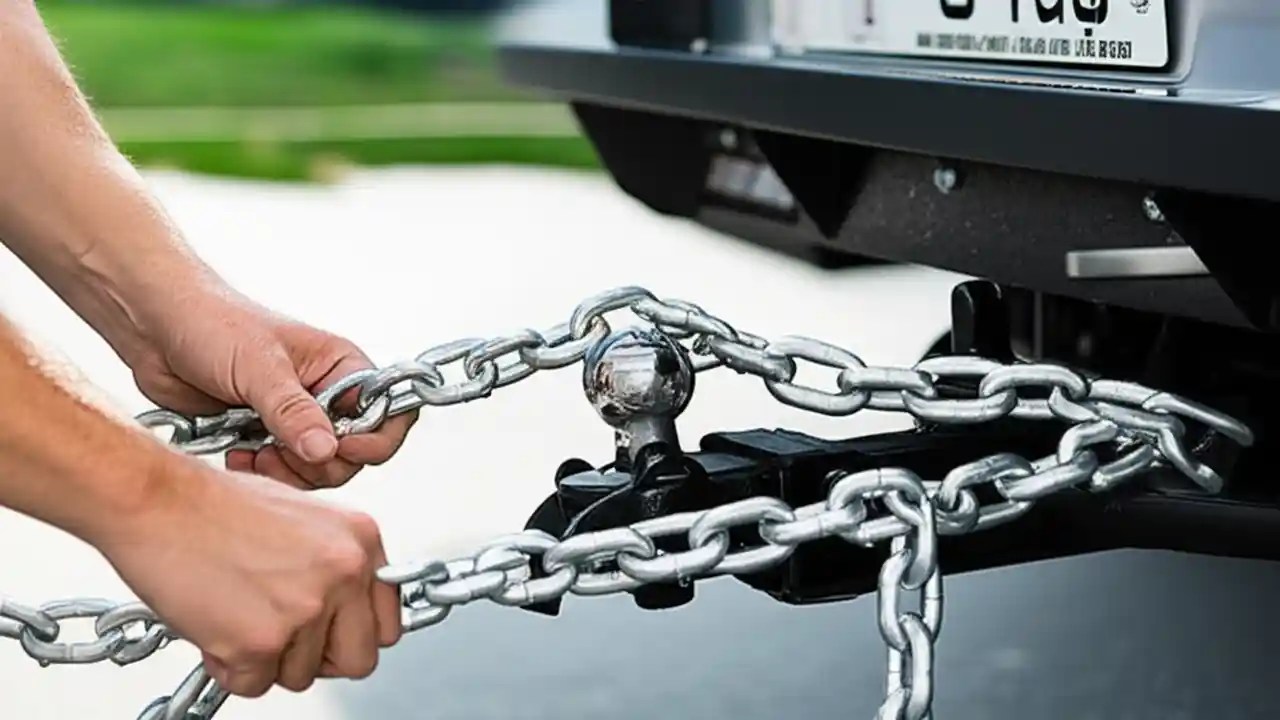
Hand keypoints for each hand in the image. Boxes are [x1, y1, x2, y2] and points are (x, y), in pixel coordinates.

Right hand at [99, 462, 402, 695]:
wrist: (157, 500)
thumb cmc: (215, 504)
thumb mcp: (305, 519)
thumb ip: (334, 563)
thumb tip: (343, 609)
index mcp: (361, 539)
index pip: (387, 621)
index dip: (353, 635)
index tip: (331, 636)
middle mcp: (344, 571)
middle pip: (359, 660)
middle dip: (320, 660)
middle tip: (285, 641)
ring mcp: (306, 608)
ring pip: (302, 676)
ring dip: (268, 659)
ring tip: (237, 613)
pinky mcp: (261, 640)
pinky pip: (254, 684)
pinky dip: (231, 667)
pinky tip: (215, 625)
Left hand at [125, 287, 416, 487]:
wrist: (153, 326)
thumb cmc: (211, 322)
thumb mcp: (258, 367)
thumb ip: (294, 412)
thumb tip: (328, 451)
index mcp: (341, 366)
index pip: (388, 411)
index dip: (375, 438)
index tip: (341, 447)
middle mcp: (325, 394)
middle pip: (354, 453)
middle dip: (320, 464)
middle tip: (281, 454)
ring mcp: (295, 418)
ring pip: (318, 469)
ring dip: (288, 473)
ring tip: (254, 455)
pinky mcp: (264, 437)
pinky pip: (281, 473)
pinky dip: (262, 474)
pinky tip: (237, 457)